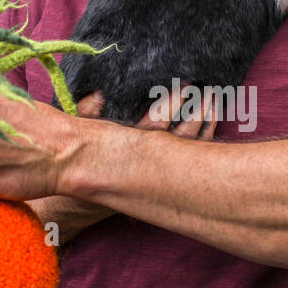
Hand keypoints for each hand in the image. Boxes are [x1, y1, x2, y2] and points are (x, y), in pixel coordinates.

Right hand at [29, 84, 218, 244]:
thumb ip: (85, 112)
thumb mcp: (75, 134)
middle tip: (209, 90)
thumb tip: (100, 94)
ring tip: (214, 99)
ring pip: (191, 150)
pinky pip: (191, 160)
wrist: (74, 202)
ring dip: (205, 124)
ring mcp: (157, 175)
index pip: (157, 126)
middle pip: (183, 139)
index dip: (172, 105)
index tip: (185, 85)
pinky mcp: (164, 180)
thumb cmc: (74, 163)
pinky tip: (211, 119)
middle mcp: (147, 165)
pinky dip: (203, 138)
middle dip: (198, 114)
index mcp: (127, 149)